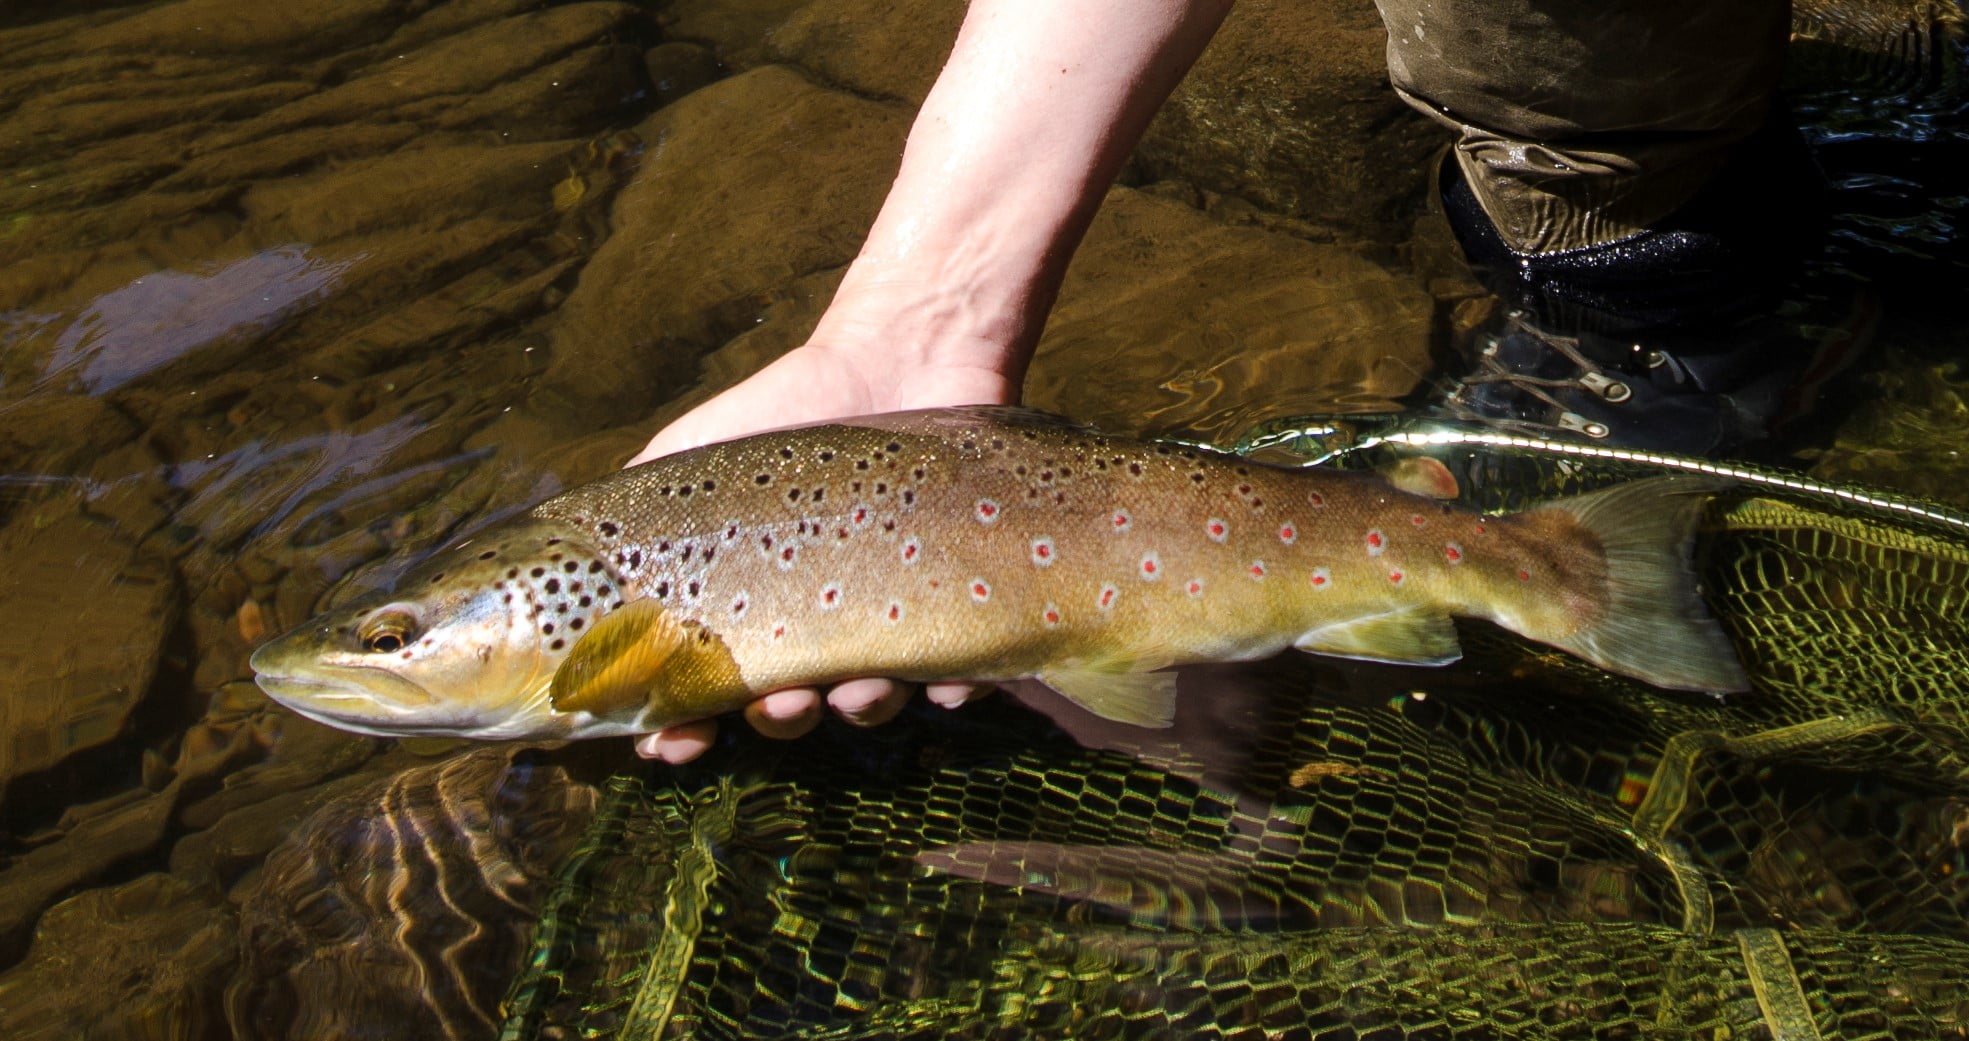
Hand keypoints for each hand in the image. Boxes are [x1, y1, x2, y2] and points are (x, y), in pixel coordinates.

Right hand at [630, 338, 1015, 763]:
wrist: (893, 360)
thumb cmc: (782, 414)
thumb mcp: (683, 459)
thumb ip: (624, 523)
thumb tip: (548, 581)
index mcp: (744, 614)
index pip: (700, 697)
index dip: (680, 733)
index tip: (669, 743)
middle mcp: (812, 632)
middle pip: (787, 714)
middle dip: (777, 722)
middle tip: (774, 706)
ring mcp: (886, 622)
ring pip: (871, 703)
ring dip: (859, 711)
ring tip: (856, 690)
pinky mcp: (961, 602)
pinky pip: (964, 668)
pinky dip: (955, 683)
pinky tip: (945, 679)